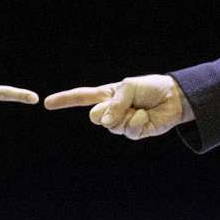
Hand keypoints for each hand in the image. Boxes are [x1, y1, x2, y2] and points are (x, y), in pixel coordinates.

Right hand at [43, 74, 193, 139]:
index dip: (64, 101)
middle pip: (95, 117)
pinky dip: (138, 122)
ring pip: (112, 126)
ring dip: (127, 116)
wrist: (173, 97)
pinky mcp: (134, 133)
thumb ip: (115, 103)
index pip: (81, 98)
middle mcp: (111, 110)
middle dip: (108, 111)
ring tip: (139, 108)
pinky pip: (129, 131)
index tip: (46, 103)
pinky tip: (146, 116)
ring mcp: (121, 123)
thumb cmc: (150, 87)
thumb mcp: (129, 87)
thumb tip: (105, 122)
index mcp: (106, 95)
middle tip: (124, 104)